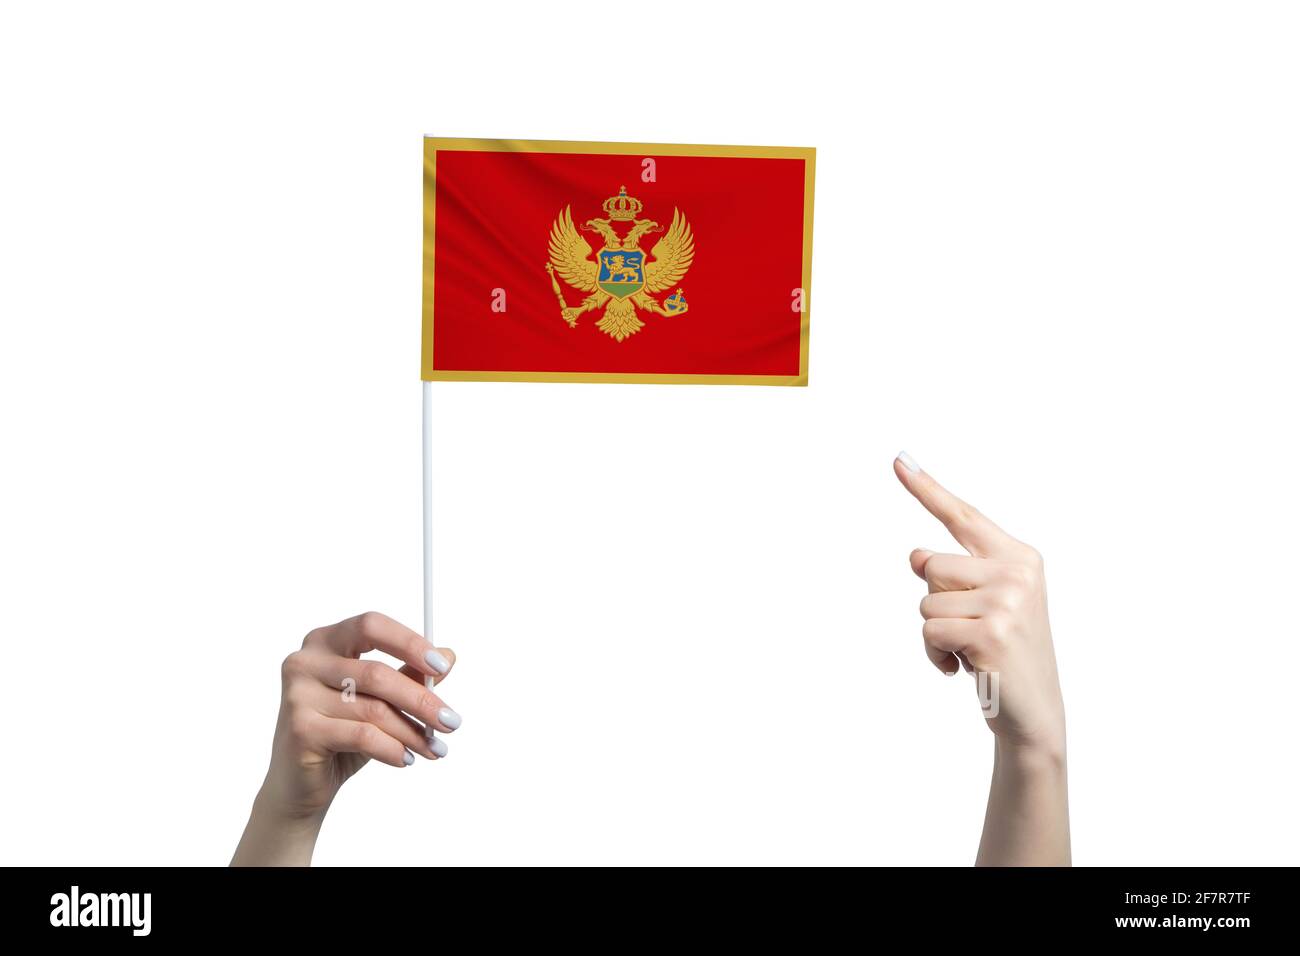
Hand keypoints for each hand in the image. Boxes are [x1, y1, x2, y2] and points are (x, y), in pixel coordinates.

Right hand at [232, 612, 458, 865]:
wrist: (299, 783)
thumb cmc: (341, 733)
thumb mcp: (378, 700)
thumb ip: (407, 675)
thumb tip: (449, 655)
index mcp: (325, 641)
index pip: (371, 626)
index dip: (409, 643)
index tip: (442, 667)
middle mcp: (305, 662)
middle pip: (377, 672)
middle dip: (421, 700)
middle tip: (452, 722)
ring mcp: (298, 695)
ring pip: (373, 710)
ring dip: (412, 732)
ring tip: (434, 749)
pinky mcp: (301, 730)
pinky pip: (362, 736)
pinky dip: (392, 749)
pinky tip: (406, 759)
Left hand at [895, 452, 1068, 864]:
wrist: (1032, 714)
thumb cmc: (1003, 654)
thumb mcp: (988, 604)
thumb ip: (958, 572)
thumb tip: (916, 555)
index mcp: (1018, 557)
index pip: (962, 515)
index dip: (926, 487)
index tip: (897, 458)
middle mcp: (1016, 570)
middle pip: (928, 563)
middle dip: (935, 599)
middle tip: (969, 628)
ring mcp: (1007, 599)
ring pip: (924, 600)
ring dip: (935, 632)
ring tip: (969, 650)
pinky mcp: (991, 630)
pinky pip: (928, 630)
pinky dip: (935, 655)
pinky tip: (962, 669)